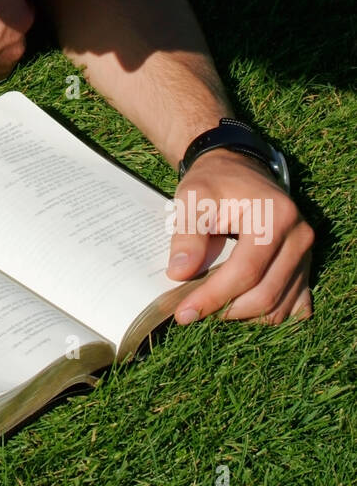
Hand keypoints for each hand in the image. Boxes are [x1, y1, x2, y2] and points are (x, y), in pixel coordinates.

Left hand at [167, 149, 314, 324]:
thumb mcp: (193, 197)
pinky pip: (291, 305)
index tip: (184, 313)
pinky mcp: (304, 266)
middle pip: (265, 294)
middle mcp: (299, 237)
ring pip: (279, 306)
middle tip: (193, 310)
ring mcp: (306, 254)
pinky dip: (265, 313)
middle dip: (226, 309)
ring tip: (213, 305)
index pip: (246, 271)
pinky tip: (239, 306)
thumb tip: (180, 273)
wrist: (237, 171)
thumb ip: (187, 234)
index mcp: (276, 217)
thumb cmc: (214, 183)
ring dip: (243, 315)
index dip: (213, 296)